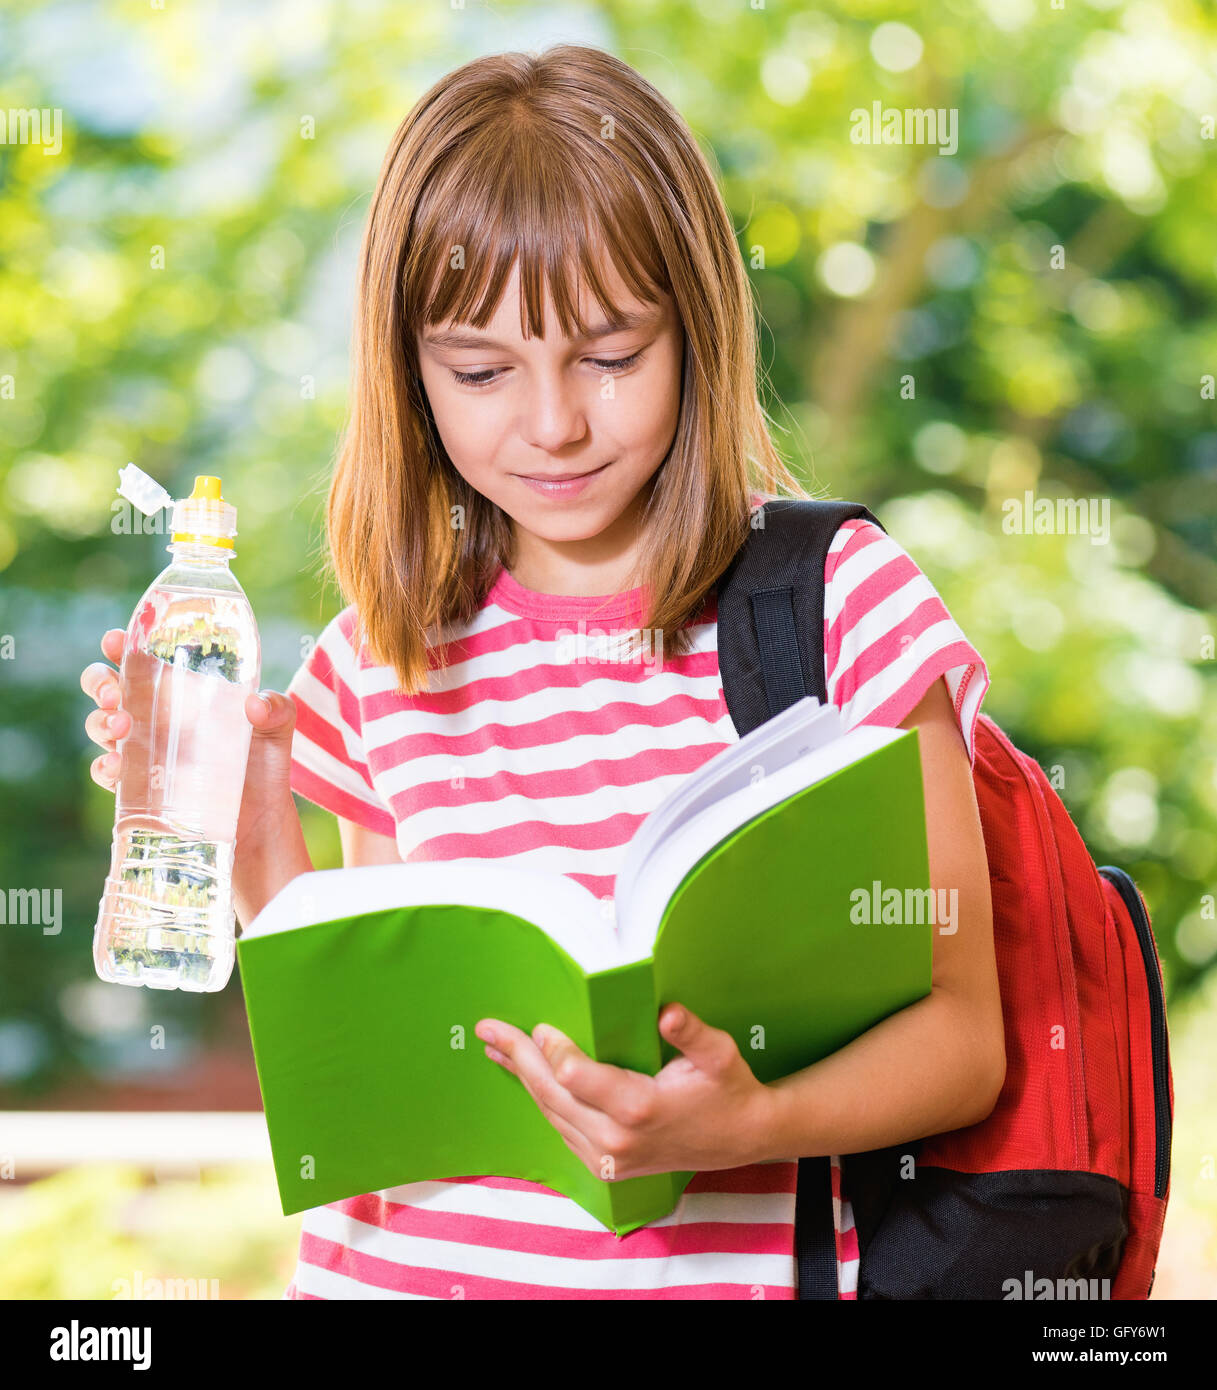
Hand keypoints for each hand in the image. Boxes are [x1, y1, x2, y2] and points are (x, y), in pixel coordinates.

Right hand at [81, 627, 298, 849]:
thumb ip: (276, 709)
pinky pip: (107, 773)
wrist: (261, 819)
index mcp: (181, 692)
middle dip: (100, 683)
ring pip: (101, 726)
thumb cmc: (264, 765)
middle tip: (115, 693)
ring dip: (100, 722)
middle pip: (107, 688)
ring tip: (120, 727)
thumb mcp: (277, 728)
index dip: (120, 646)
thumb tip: (254, 704)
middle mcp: (155, 717)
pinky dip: (103, 768)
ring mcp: (144, 751)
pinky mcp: (140, 787)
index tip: (115, 640)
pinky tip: (114, 767)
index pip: (141, 661)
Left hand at [474, 1004, 774, 1180]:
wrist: (740, 1139)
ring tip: (496, 1047)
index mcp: (640, 1109)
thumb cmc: (728, 1088)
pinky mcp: (605, 1165)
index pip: (576, 1078)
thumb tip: (667, 1012)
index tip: (540, 1026)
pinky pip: (562, 1128)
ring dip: (522, 1077)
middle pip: (552, 1095)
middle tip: (488, 1029)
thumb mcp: (718, 1054)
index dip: (554, 1051)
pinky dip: (541, 1099)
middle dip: (517, 1057)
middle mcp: (616, 1140)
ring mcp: (608, 1158)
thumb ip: (691, 1031)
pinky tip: (527, 1075)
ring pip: (551, 1113)